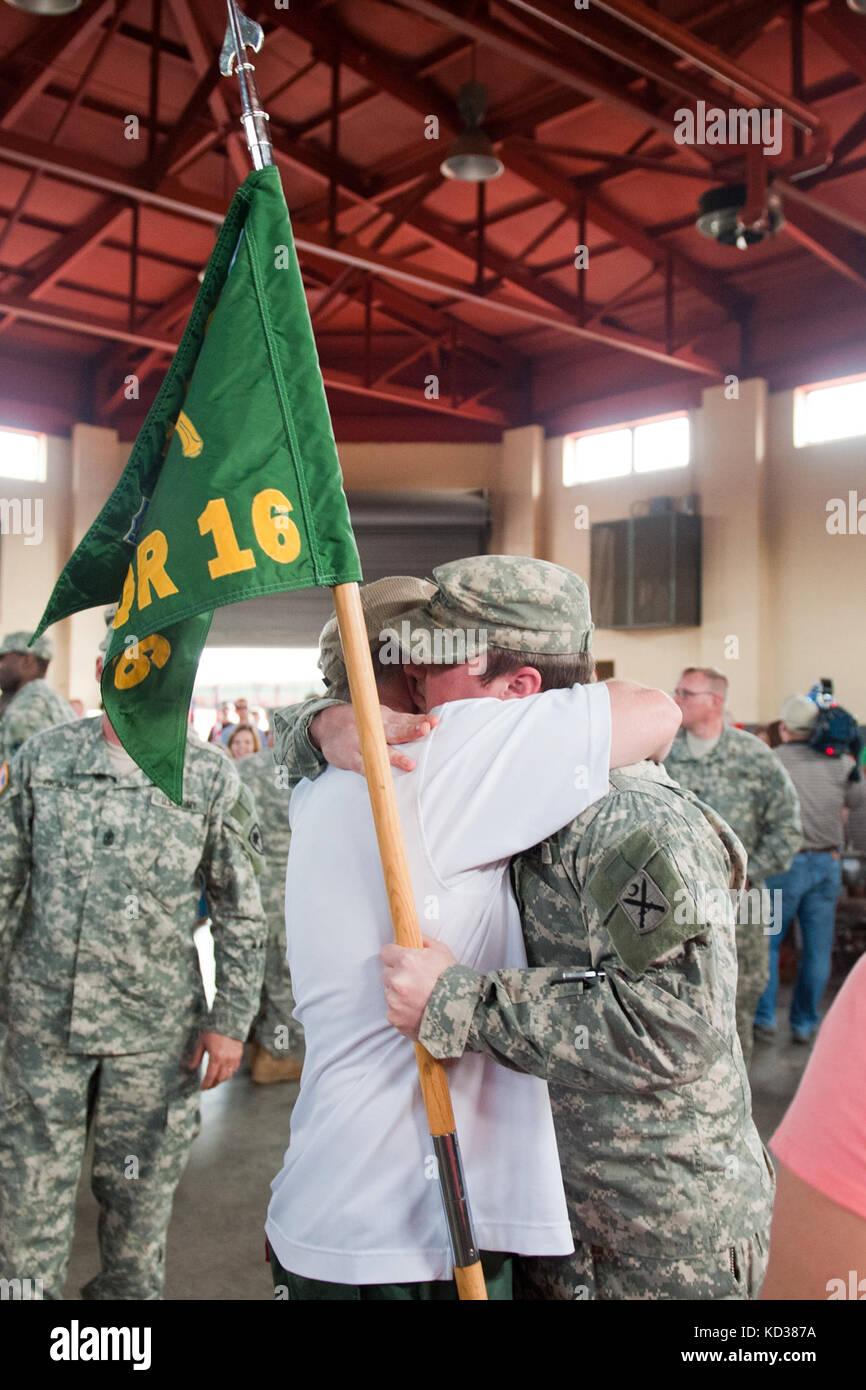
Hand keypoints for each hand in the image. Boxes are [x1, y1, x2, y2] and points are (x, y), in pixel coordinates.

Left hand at [187, 1032, 243, 1089]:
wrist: (228, 1021)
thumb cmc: (212, 1030)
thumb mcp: (201, 1042)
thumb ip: (196, 1057)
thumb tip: (191, 1068)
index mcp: (216, 1057)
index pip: (210, 1076)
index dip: (206, 1084)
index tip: (202, 1088)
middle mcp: (226, 1059)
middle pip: (220, 1078)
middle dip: (213, 1084)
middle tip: (207, 1086)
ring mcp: (234, 1058)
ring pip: (228, 1075)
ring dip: (221, 1080)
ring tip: (215, 1081)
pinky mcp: (239, 1055)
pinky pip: (234, 1069)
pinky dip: (228, 1073)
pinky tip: (223, 1073)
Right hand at [310, 704, 437, 773]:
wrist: (324, 725)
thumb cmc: (359, 722)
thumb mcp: (379, 717)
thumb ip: (402, 722)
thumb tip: (429, 723)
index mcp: (383, 718)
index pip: (405, 719)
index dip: (419, 720)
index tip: (434, 721)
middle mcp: (373, 728)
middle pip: (395, 730)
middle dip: (410, 730)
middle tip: (425, 729)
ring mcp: (360, 742)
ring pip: (380, 750)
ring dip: (395, 757)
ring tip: (410, 764)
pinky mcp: (349, 757)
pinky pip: (362, 766)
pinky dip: (371, 771)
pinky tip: (382, 778)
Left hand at [381, 937, 456, 1038]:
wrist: (461, 1012)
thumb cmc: (455, 982)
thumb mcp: (442, 952)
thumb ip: (423, 942)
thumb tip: (414, 939)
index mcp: (406, 961)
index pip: (386, 952)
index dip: (395, 955)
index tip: (400, 960)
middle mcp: (397, 980)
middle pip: (387, 973)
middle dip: (398, 975)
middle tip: (416, 981)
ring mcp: (394, 1000)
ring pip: (389, 992)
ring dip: (400, 994)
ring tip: (419, 997)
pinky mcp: (394, 1017)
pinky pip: (393, 1011)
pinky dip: (402, 1011)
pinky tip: (417, 1009)